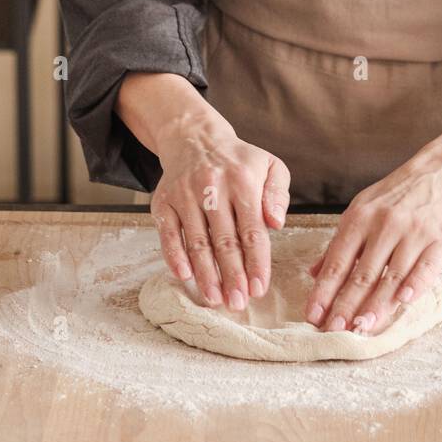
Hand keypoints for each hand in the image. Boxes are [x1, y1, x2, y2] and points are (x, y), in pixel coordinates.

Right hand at [149, 114, 290, 310]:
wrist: (195, 138)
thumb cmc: (239, 161)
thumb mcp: (270, 166)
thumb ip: (278, 194)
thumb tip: (276, 223)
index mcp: (243, 180)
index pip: (252, 229)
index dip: (256, 262)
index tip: (260, 289)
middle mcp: (212, 186)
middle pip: (224, 240)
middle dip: (232, 276)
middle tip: (238, 303)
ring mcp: (185, 194)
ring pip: (196, 241)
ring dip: (205, 274)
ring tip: (215, 299)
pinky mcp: (163, 201)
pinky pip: (168, 233)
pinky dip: (174, 256)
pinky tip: (185, 277)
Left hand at [303, 141, 441, 335]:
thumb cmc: (398, 195)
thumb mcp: (363, 209)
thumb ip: (340, 243)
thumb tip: (314, 272)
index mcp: (360, 217)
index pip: (338, 261)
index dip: (325, 290)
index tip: (313, 315)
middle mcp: (385, 224)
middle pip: (362, 273)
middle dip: (346, 305)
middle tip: (334, 331)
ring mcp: (414, 232)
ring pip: (392, 275)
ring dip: (376, 305)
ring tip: (362, 327)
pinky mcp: (441, 239)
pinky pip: (426, 266)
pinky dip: (415, 284)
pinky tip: (403, 301)